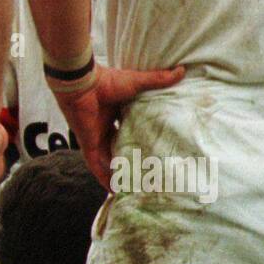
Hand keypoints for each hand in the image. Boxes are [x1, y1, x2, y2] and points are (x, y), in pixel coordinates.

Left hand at [54, 64, 184, 187]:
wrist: (82, 84)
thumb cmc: (107, 81)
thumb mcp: (137, 82)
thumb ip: (157, 80)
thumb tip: (181, 71)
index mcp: (115, 113)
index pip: (129, 130)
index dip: (140, 139)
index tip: (154, 150)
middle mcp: (105, 127)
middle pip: (119, 148)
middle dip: (130, 160)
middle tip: (147, 174)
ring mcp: (96, 138)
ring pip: (108, 161)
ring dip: (118, 173)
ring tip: (134, 189)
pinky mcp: (89, 145)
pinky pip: (96, 166)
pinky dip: (103, 178)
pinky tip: (114, 191)